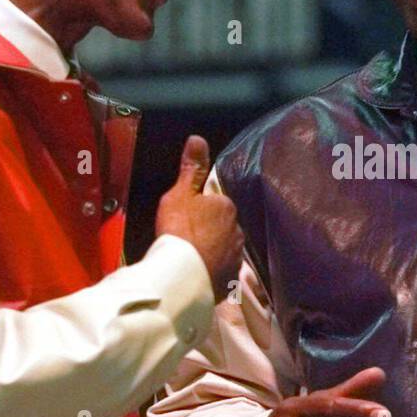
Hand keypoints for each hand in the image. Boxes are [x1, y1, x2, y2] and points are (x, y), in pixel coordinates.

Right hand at [154, 135, 242, 301]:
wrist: (182, 274)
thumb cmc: (179, 230)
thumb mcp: (179, 194)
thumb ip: (192, 168)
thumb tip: (197, 138)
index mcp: (226, 206)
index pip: (215, 204)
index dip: (198, 211)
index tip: (183, 221)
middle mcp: (238, 230)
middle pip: (221, 227)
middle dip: (207, 231)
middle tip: (185, 240)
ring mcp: (236, 256)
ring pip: (223, 248)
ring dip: (211, 251)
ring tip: (190, 259)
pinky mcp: (232, 278)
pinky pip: (222, 270)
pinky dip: (212, 270)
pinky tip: (197, 273)